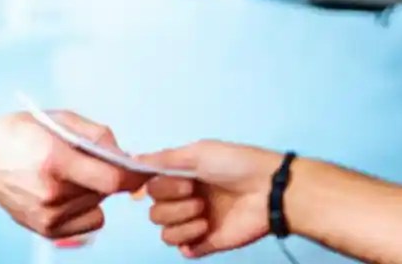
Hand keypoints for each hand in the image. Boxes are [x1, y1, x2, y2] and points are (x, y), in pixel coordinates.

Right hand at [0, 112, 149, 239]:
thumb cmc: (18, 135)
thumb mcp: (59, 119)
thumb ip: (98, 135)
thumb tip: (127, 156)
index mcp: (55, 160)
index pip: (111, 179)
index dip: (134, 175)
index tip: (145, 170)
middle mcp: (51, 193)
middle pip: (107, 191)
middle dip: (106, 174)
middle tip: (83, 159)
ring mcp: (47, 216)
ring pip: (99, 205)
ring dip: (93, 190)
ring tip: (66, 174)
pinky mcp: (46, 230)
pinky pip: (90, 221)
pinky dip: (86, 207)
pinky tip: (64, 192)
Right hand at [138, 140, 283, 257]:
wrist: (269, 190)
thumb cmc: (237, 164)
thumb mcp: (199, 152)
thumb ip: (163, 159)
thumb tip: (132, 158)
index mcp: (182, 177)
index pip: (150, 188)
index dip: (159, 187)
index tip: (178, 181)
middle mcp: (185, 201)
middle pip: (154, 211)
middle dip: (173, 203)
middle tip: (196, 194)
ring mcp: (195, 223)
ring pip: (164, 232)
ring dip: (181, 221)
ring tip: (204, 212)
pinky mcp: (206, 243)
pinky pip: (181, 249)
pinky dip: (188, 239)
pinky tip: (206, 229)